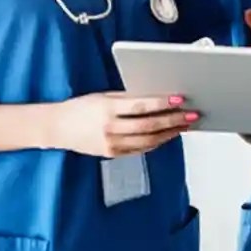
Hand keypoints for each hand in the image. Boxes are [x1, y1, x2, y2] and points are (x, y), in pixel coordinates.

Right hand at [55, 92, 197, 157]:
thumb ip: (128, 97)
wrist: (58, 128)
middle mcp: (110, 128)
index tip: (180, 100)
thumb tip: (156, 95)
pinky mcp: (113, 154)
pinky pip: (140, 149)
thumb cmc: (81, 108)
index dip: (162, 104)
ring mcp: (112, 144)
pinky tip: (168, 135)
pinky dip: (157, 142)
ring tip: (185, 125)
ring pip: (148, 141)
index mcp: (107, 108)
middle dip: (174, 120)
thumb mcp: (103, 96)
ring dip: (170, 133)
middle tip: (192, 115)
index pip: (140, 106)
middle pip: (149, 126)